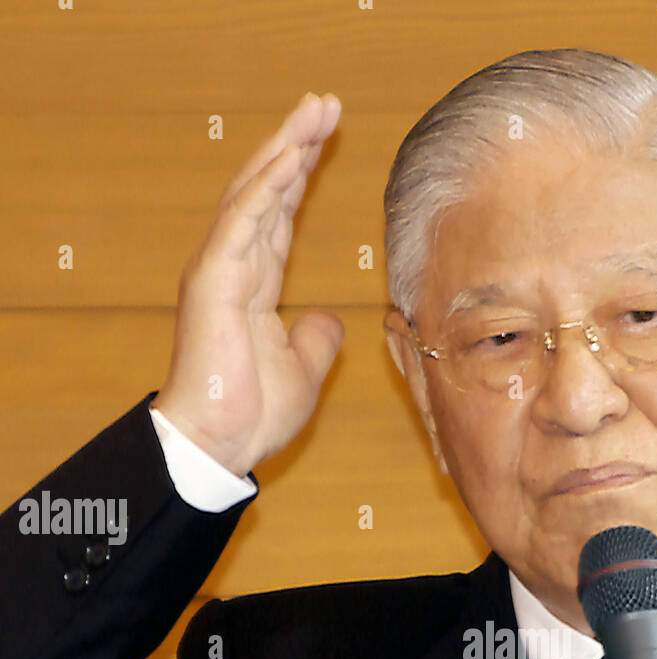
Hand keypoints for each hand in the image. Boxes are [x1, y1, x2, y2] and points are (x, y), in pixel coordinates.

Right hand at [152, 92, 343, 477]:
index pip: (278, 217)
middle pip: (266, 192)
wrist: (219, 443)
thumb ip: (316, 341)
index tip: (325, 139)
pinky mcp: (214, 280)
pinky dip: (266, 187)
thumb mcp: (303, 371)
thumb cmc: (251, 414)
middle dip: (295, 144)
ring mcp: (219, 270)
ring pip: (252, 193)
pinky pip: (242, 222)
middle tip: (325, 103)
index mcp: (252, 285)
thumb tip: (329, 319)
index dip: (301, 176)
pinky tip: (291, 157)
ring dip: (284, 148)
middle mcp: (233, 268)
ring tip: (313, 111)